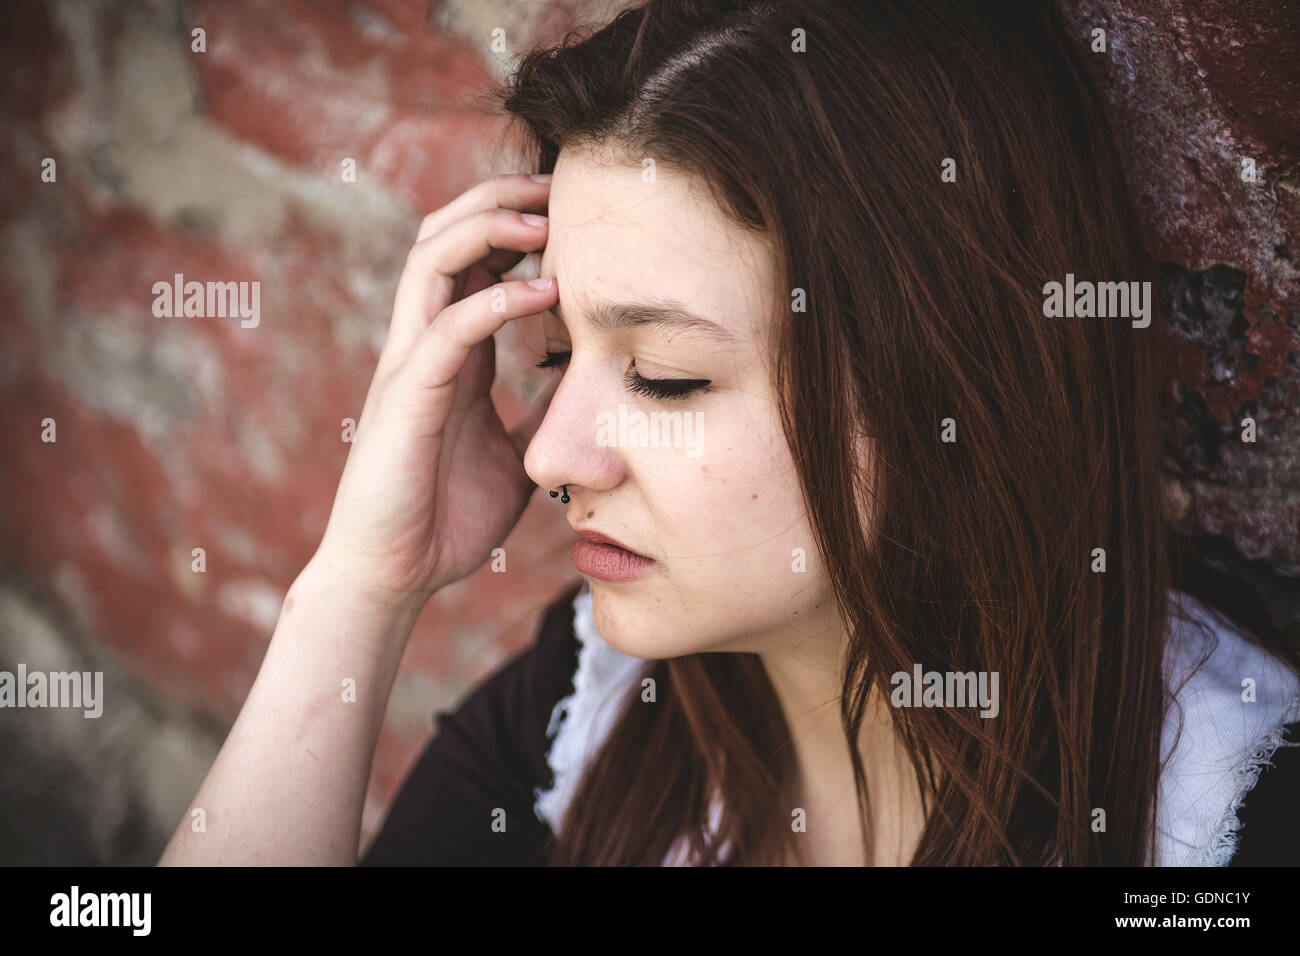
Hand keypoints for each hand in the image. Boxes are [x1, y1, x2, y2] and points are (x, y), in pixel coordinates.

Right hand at [313, 173, 560, 609]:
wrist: (393, 577)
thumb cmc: (446, 518)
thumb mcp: (516, 455)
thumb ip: (540, 414)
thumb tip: (588, 388)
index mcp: (451, 355)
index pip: (472, 263)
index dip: (514, 227)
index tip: (572, 213)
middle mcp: (424, 346)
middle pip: (445, 239)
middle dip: (498, 201)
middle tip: (557, 187)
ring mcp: (409, 367)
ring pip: (433, 261)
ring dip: (490, 228)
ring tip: (546, 217)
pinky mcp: (406, 398)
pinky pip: (449, 329)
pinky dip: (496, 300)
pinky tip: (545, 292)